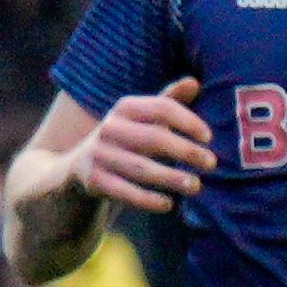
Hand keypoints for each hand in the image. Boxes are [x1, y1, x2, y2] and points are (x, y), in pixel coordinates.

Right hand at [61, 85, 213, 214]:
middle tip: (212, 163)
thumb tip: (195, 82)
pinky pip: (125, 192)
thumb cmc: (123, 138)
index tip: (209, 137)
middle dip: (186, 151)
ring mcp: (100, 155)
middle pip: (155, 138)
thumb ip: (167, 101)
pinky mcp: (94, 180)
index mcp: (125, 107)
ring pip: (142, 168)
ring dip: (171, 178)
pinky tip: (169, 204)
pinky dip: (148, 199)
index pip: (162, 107)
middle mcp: (110, 128)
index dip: (188, 121)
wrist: (74, 168)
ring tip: (197, 186)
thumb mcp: (140, 117)